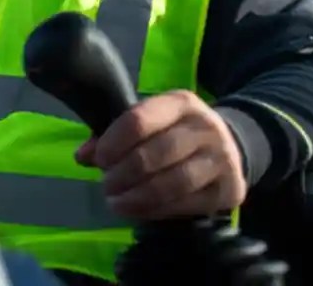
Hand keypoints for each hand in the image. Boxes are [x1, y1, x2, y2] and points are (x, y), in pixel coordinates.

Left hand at [74, 90, 245, 219]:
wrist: (230, 146)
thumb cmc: (176, 132)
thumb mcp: (151, 122)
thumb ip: (114, 135)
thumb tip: (82, 156)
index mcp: (180, 102)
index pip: (138, 119)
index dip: (113, 142)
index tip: (100, 160)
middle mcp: (206, 127)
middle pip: (155, 153)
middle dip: (124, 173)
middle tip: (107, 185)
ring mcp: (222, 159)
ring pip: (173, 182)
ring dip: (138, 196)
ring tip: (116, 202)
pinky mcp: (230, 190)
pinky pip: (186, 204)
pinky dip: (156, 210)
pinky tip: (138, 211)